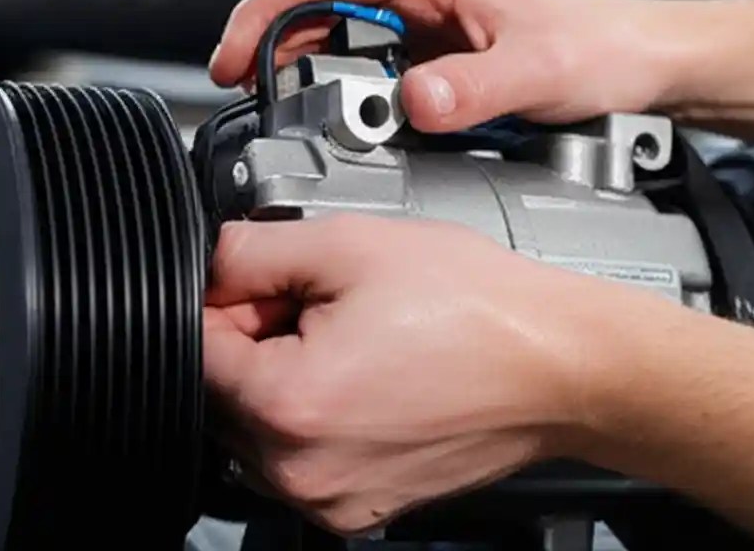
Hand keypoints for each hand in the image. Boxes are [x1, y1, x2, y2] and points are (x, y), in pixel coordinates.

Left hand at [201, 213, 635, 533]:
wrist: (560, 364)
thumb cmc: (481, 309)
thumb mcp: (355, 243)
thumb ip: (253, 249)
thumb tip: (210, 261)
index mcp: (288, 406)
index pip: (193, 348)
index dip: (226, 301)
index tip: (271, 281)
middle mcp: (300, 471)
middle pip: (223, 394)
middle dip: (254, 342)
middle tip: (328, 304)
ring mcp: (332, 500)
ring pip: (260, 430)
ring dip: (285, 382)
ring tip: (358, 341)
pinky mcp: (362, 509)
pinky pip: (304, 461)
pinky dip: (321, 420)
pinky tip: (372, 378)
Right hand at [208, 0, 691, 132]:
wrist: (642, 62)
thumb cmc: (602, 48)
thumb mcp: (537, 71)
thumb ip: (474, 89)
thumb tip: (413, 102)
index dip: (269, 7)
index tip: (236, 51)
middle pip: (324, 3)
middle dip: (277, 43)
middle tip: (250, 93)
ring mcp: (434, 22)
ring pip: (347, 36)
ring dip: (312, 69)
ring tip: (289, 111)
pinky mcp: (444, 54)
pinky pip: (379, 65)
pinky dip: (353, 89)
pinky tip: (353, 120)